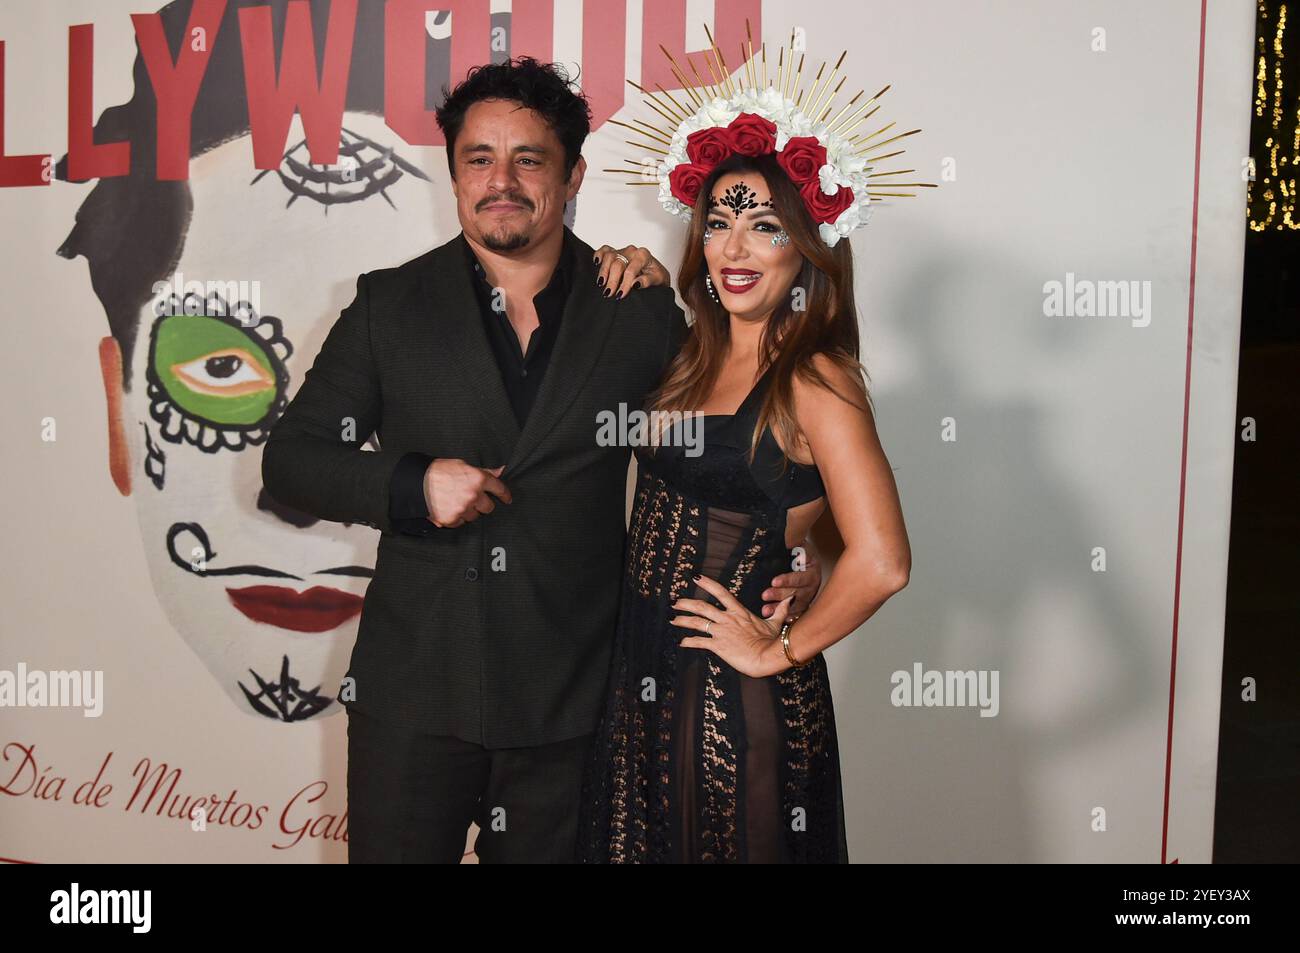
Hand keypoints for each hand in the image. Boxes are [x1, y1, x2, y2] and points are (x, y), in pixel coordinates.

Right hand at [423, 459, 510, 527]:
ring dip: (469, 511)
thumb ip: (484, 472)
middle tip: (471, 498)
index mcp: (478, 479)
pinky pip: (461, 522)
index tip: (507, 499)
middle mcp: (473, 495)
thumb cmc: (440, 471)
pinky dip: (457, 517)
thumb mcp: (463, 466)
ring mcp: (462, 509)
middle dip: (482, 504)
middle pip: (488, 507)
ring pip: (474, 516)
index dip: (505, 495)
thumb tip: (501, 470)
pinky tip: (449, 507)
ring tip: (456, 501)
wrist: (417, 482)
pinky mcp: (452, 520)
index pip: (499, 489)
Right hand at [591, 244, 669, 298]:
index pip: (630, 270)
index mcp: (643, 255)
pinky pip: (605, 249)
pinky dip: (599, 255)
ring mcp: (623, 250)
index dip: (624, 283)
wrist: (656, 273)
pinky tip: (596, 263)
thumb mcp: (659, 280)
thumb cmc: (657, 276)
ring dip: (604, 271)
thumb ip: (648, 281)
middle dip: (612, 280)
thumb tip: (636, 284)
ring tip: (601, 284)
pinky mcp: (616, 252)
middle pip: (617, 263)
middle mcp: (632, 251)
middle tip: (608, 294)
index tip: (620, 295)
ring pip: (609, 256)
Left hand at [671, 575, 792, 677]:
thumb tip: (790, 598)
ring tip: (672, 619)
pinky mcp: (718, 646)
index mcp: (738, 611)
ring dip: (682, 620)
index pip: (720, 592)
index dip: (707, 584)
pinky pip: (699, 642)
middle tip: (675, 602)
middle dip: (686, 603)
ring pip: (697, 623)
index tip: (695, 577)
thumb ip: (781, 610)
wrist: (767, 656)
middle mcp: (727, 619)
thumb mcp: (775, 622)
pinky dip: (689, 642)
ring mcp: (721, 632)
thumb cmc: (772, 641)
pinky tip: (682, 642)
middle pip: (702, 607)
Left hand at [761, 541, 821, 617]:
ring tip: (765, 610)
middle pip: (796, 593)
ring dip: (779, 609)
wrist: (806, 562)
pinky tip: (773, 619)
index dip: (787, 580)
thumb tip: (789, 543)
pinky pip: (793, 614)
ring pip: (793, 606)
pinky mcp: (801, 606)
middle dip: (779, 595)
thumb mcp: (801, 547)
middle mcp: (812, 587)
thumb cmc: (801, 554)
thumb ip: (795, 544)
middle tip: (764, 595)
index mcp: (812, 572)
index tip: (774, 581)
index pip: (800, 578)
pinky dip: (784, 617)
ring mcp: (807, 598)